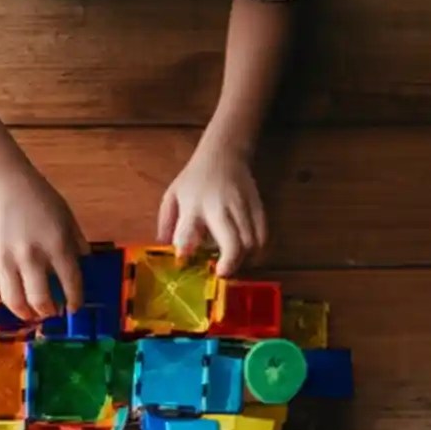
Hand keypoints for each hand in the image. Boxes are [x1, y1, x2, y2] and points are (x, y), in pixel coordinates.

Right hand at [0, 169, 88, 320]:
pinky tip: (0, 297)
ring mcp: (1, 257)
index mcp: (56, 244)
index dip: (75, 302)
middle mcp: (29, 255)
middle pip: (40, 301)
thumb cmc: (36, 197)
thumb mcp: (66, 216)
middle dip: (47, 311)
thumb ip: (76, 242)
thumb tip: (83, 266)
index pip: (71, 285)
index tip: (73, 307)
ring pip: (13, 302)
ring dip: (23, 312)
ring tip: (27, 310)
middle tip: (48, 311)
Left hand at [157, 142, 266, 276]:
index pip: (189, 229)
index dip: (186, 248)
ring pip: (251, 243)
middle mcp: (220, 206)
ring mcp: (243, 207)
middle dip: (229, 265)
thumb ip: (167, 225)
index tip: (185, 259)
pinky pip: (263, 236)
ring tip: (233, 264)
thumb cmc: (195, 179)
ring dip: (244, 261)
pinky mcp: (259, 207)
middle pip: (233, 243)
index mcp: (194, 204)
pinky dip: (258, 251)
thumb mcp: (172, 196)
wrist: (224, 154)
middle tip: (221, 275)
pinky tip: (248, 255)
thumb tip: (167, 252)